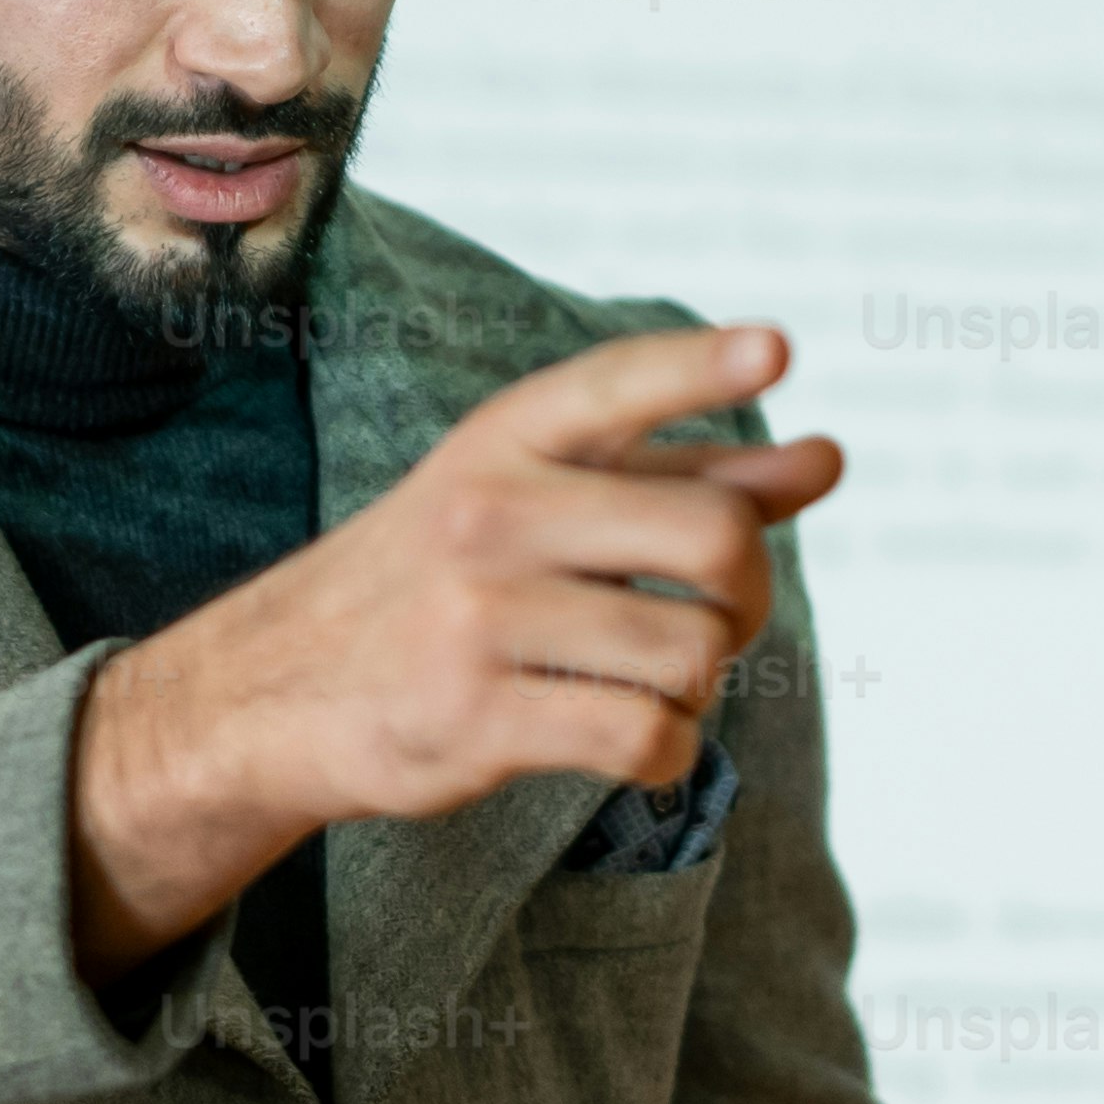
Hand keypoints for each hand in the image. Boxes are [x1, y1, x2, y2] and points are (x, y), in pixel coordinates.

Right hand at [68, 322, 840, 968]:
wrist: (274, 688)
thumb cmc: (445, 582)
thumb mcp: (539, 502)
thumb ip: (685, 478)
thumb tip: (829, 459)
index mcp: (505, 441)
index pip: (614, 386)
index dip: (700, 367)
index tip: (775, 351)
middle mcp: (489, 513)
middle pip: (713, 538)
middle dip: (750, 593)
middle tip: (722, 616)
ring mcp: (478, 616)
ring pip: (691, 652)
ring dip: (702, 685)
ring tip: (655, 685)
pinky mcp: (477, 718)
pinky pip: (646, 737)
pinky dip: (670, 752)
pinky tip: (637, 742)